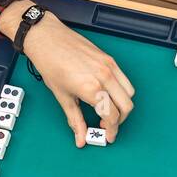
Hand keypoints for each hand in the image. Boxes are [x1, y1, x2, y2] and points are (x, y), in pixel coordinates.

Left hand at [19, 13, 135, 146]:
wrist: (47, 38)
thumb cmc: (50, 63)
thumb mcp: (62, 97)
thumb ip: (75, 120)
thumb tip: (80, 138)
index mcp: (91, 88)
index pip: (112, 116)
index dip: (111, 131)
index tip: (108, 137)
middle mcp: (104, 77)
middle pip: (126, 106)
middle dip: (119, 120)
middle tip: (107, 126)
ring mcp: (109, 66)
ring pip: (129, 93)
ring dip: (122, 105)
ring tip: (108, 110)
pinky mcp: (109, 59)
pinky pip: (124, 79)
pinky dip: (121, 91)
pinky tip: (108, 94)